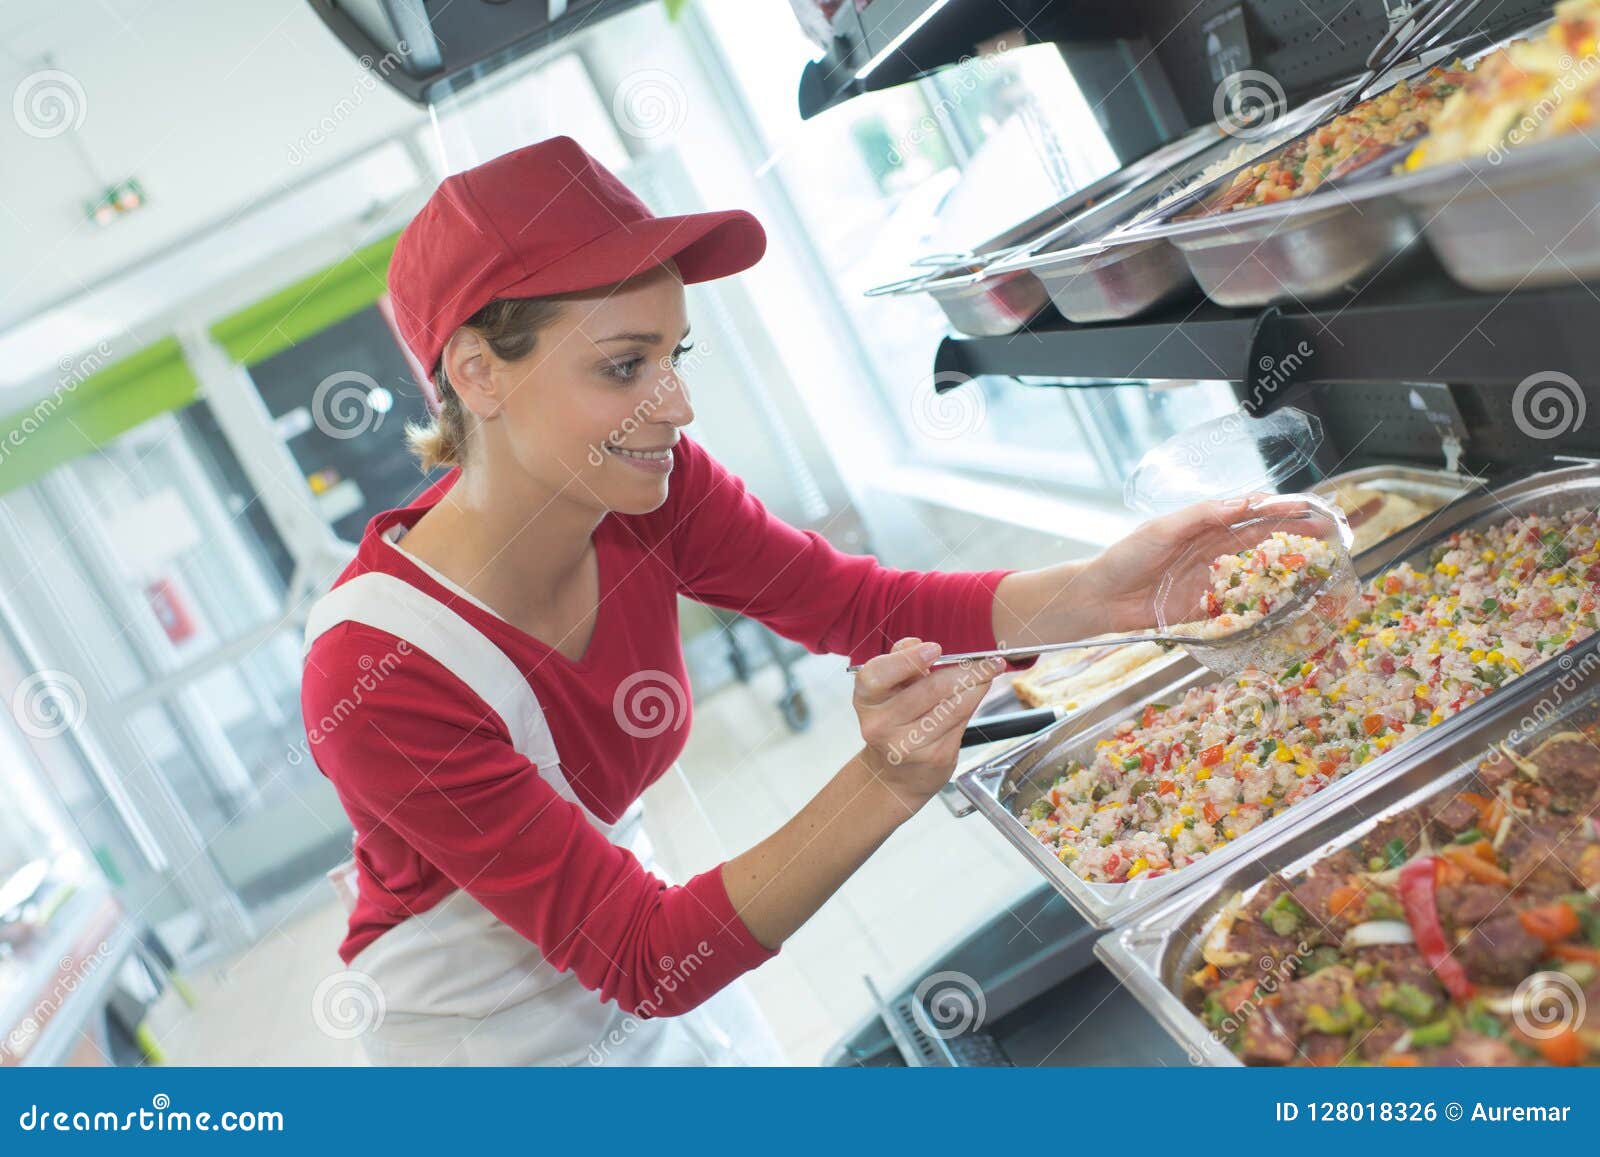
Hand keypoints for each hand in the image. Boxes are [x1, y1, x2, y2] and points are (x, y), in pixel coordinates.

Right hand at [851, 637, 1004, 807]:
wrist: (896, 774)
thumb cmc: (895, 721)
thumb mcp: (888, 688)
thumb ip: (901, 661)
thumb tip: (917, 643)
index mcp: (866, 699)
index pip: (879, 675)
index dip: (908, 660)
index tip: (936, 649)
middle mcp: (880, 724)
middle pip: (930, 689)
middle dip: (966, 670)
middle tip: (988, 660)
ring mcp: (907, 745)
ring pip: (953, 706)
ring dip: (978, 686)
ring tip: (989, 673)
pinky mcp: (933, 757)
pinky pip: (961, 723)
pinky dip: (973, 704)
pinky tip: (976, 694)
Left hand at [1083, 493, 1331, 633]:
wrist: (1101, 597)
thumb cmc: (1126, 556)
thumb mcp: (1162, 528)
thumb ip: (1201, 516)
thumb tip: (1240, 503)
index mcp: (1206, 525)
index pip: (1252, 512)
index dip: (1282, 508)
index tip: (1310, 507)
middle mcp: (1216, 549)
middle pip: (1265, 538)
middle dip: (1298, 533)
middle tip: (1331, 531)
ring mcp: (1215, 578)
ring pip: (1260, 569)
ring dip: (1289, 565)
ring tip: (1321, 561)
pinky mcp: (1209, 607)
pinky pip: (1243, 603)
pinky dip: (1266, 602)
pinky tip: (1289, 600)